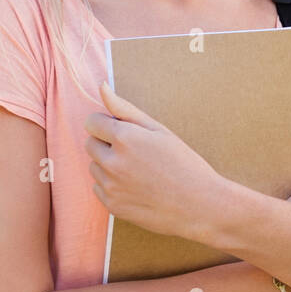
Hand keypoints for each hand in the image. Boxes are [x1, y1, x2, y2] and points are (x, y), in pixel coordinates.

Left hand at [84, 82, 226, 239]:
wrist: (200, 205)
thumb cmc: (184, 164)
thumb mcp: (159, 130)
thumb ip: (125, 108)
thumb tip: (101, 86)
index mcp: (125, 138)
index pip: (91, 122)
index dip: (107, 124)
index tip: (123, 131)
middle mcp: (112, 162)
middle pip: (89, 144)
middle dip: (106, 144)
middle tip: (135, 152)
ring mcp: (110, 186)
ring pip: (94, 167)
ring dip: (109, 166)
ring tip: (139, 172)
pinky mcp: (112, 205)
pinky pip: (99, 188)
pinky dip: (112, 186)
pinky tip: (137, 187)